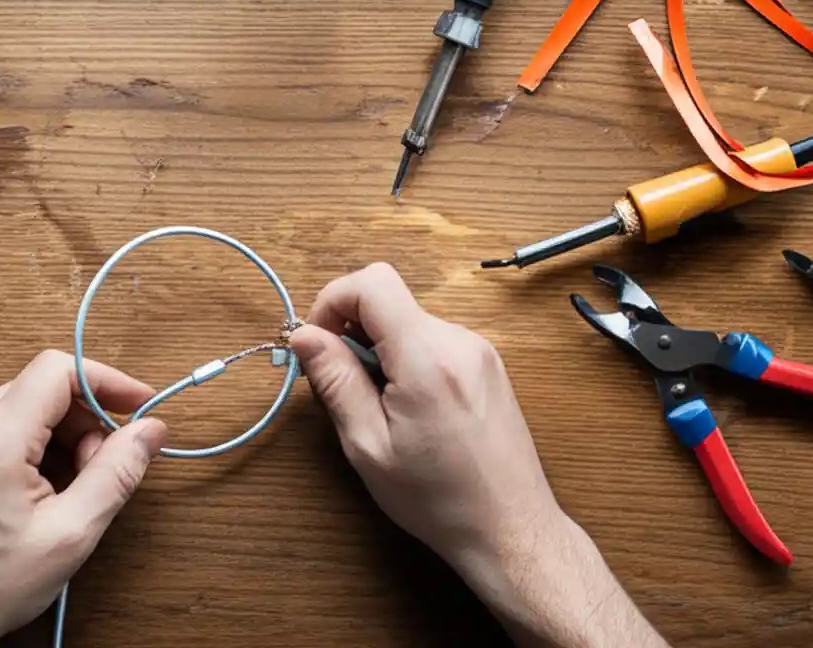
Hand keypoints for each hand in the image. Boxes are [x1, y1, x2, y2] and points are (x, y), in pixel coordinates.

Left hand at [0, 351, 167, 647]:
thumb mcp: (68, 537)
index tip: (137, 404)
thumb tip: (150, 430)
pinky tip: (29, 485)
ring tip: (64, 484)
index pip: (55, 371)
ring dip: (53, 430)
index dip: (105, 380)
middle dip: (82, 416)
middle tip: (100, 466)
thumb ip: (116, 475)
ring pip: (13, 403)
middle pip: (37, 386)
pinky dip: (20, 440)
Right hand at [289, 263, 559, 570]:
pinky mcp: (487, 364)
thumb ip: (335, 381)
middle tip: (341, 387)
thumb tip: (304, 335)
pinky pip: (431, 341)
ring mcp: (479, 350)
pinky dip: (405, 360)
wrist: (509, 529)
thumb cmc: (438, 499)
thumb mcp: (369, 446)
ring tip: (378, 409)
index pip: (372, 283)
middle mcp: (459, 341)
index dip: (332, 301)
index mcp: (428, 357)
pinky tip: (407, 410)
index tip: (317, 344)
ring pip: (408, 322)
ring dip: (379, 351)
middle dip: (352, 332)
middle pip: (388, 301)